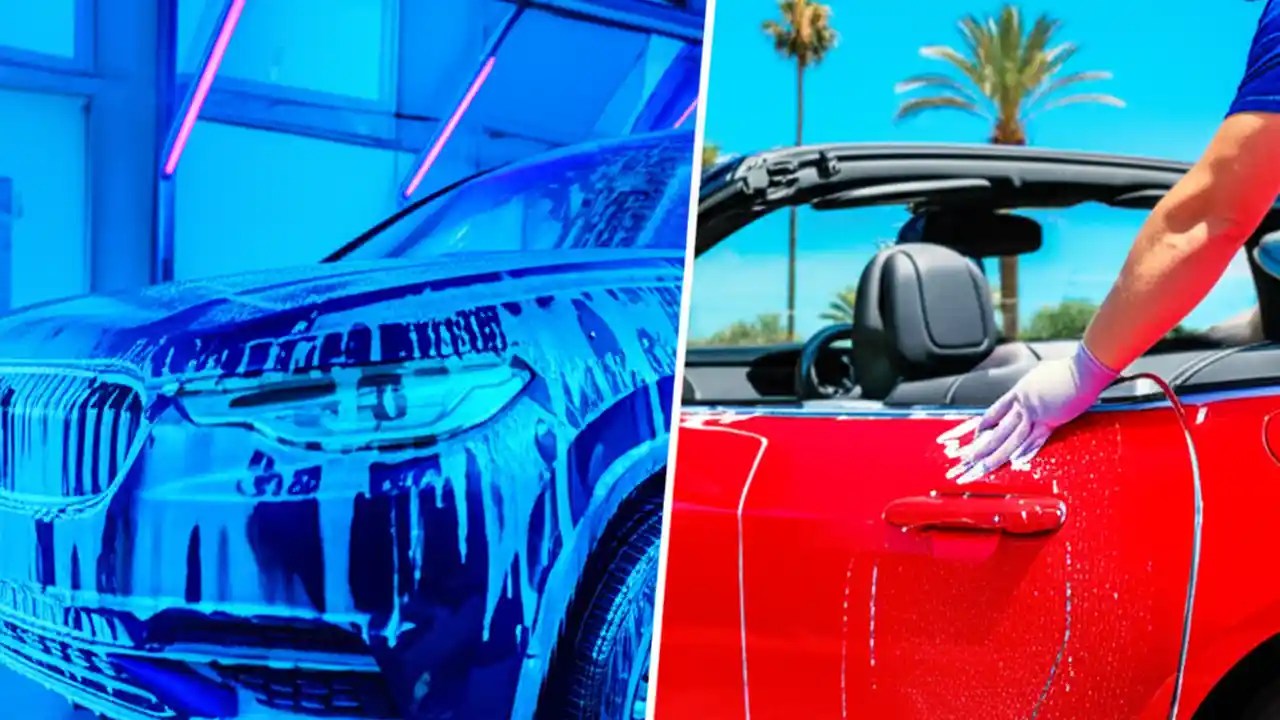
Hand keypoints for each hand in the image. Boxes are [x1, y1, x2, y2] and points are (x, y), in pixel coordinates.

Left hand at [942, 343, 1118, 483]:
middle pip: (997, 431)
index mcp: (1018, 393)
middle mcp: (1023, 406)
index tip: (975, 437)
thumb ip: (1031, 389)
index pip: (993, 413)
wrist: (1082, 369)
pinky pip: (1036, 440)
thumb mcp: (1039, 376)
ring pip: (1011, 440)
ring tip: (983, 467)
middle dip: (981, 448)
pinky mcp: (1052, 423)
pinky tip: (1014, 461)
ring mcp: (1036, 415)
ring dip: (996, 456)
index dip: (983, 426)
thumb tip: (1029, 393)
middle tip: (968, 461)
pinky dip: (1025, 451)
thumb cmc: (1065, 371)